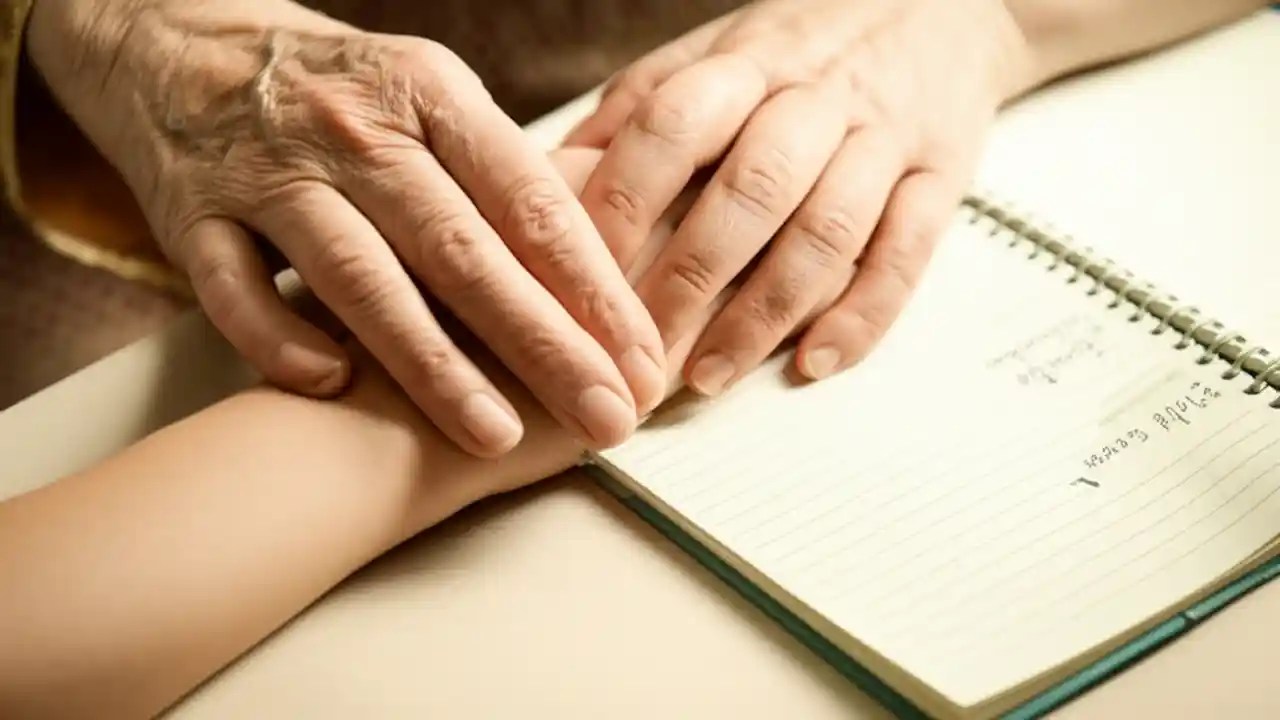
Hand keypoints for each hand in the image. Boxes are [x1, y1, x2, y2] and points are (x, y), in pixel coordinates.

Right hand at [26, 0, 666, 455]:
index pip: (530, 202)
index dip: (594, 288)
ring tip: (497, 434)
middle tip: (607, 416)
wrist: (181, 40)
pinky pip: (234, 289)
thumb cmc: (343, 92)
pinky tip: (333, 387)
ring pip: (361, 279)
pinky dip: (280, 340)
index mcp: (432, 96)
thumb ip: (506, 178)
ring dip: (433, 363)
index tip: (643, 360)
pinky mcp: (194, 215)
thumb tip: (612, 276)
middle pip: (464, 251)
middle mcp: (356, 131)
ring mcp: (269, 172)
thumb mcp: (431, 99)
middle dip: (544, 344)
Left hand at [566, 0, 1032, 394]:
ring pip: (828, 230)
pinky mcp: (943, 177)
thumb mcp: (720, 51)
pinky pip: (908, 254)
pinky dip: (863, 315)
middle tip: (639, 354)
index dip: (623, 203)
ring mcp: (886, 137)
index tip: (581, 278)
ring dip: (764, 312)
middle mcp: (818, 96)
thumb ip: (644, 106)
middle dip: (687, 278)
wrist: (942, 6)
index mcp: (748, 61)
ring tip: (709, 377)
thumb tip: (556, 174)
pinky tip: (814, 363)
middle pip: (751, 189)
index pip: (674, 125)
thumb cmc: (806, 45)